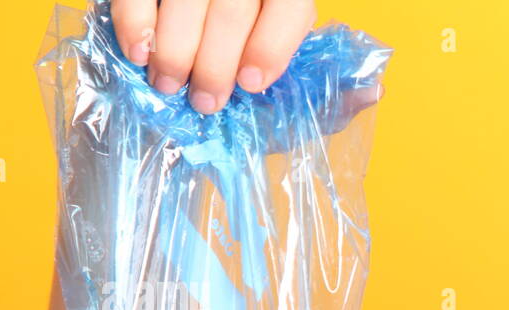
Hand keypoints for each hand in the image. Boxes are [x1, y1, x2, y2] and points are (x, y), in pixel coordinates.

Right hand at [111, 0, 317, 114]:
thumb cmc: (249, 77)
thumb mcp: (296, 88)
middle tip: (204, 102)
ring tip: (167, 85)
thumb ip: (333, 95)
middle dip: (215, 61)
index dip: (270, 46)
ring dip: (174, 46)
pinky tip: (140, 54)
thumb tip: (372, 92)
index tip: (251, 84)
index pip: (287, 7)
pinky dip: (136, 22)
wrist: (196, 58)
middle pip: (232, 7)